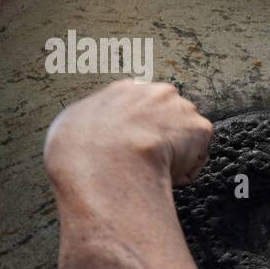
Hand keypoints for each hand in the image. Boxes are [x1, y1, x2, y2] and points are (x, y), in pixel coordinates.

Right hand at [45, 79, 212, 190]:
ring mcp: (181, 108)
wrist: (106, 159)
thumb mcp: (71, 128)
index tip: (138, 147)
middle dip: (165, 140)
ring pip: (186, 137)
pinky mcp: (199, 127)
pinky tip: (167, 177)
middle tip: (149, 164)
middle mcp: (156, 92)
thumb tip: (88, 140)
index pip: (143, 106)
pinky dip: (187, 170)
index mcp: (124, 91)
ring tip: (154, 173)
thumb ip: (90, 126)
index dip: (143, 131)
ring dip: (178, 156)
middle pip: (169, 117)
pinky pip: (198, 156)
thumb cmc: (82, 150)